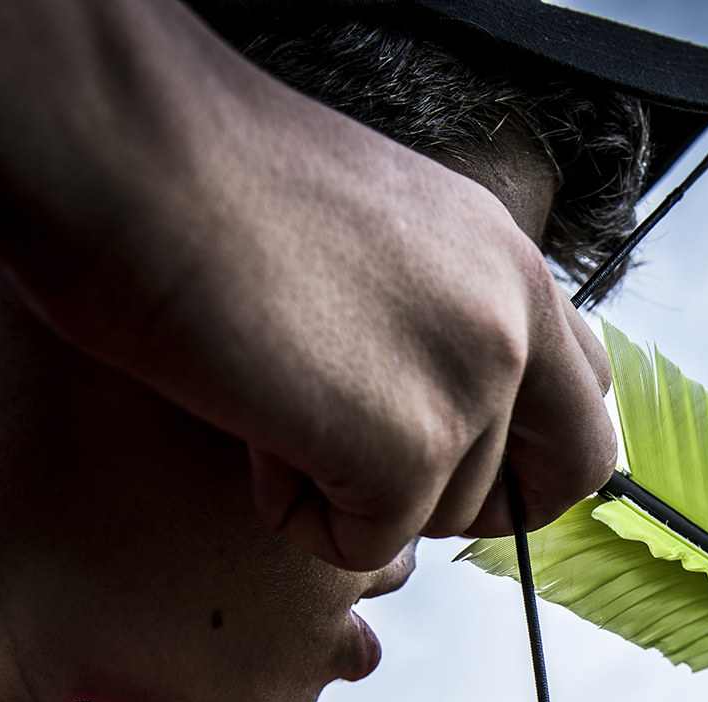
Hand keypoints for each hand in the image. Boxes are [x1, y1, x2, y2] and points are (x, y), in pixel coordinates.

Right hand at [0, 0, 617, 571]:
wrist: (119, 151)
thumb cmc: (191, 181)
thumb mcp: (361, 238)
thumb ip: (425, 312)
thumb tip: (427, 391)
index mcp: (504, 256)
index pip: (588, 389)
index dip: (532, 450)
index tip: (455, 462)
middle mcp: (513, 313)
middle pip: (568, 474)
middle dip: (478, 506)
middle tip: (370, 479)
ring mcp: (474, 379)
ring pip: (445, 515)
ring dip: (349, 490)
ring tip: (265, 401)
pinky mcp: (411, 445)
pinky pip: (368, 543)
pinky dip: (297, 515)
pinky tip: (247, 433)